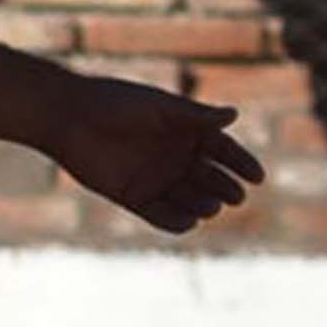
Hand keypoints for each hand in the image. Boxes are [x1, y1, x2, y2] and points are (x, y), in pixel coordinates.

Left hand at [45, 74, 263, 233]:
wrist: (69, 118)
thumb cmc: (116, 103)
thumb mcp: (160, 108)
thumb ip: (195, 116)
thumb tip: (234, 115)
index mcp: (187, 130)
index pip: (223, 150)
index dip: (241, 163)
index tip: (257, 177)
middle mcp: (176, 156)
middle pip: (210, 178)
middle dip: (224, 188)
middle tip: (234, 196)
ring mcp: (157, 178)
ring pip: (189, 198)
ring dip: (203, 205)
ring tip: (211, 207)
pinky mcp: (134, 197)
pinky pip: (161, 215)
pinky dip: (175, 221)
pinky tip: (188, 223)